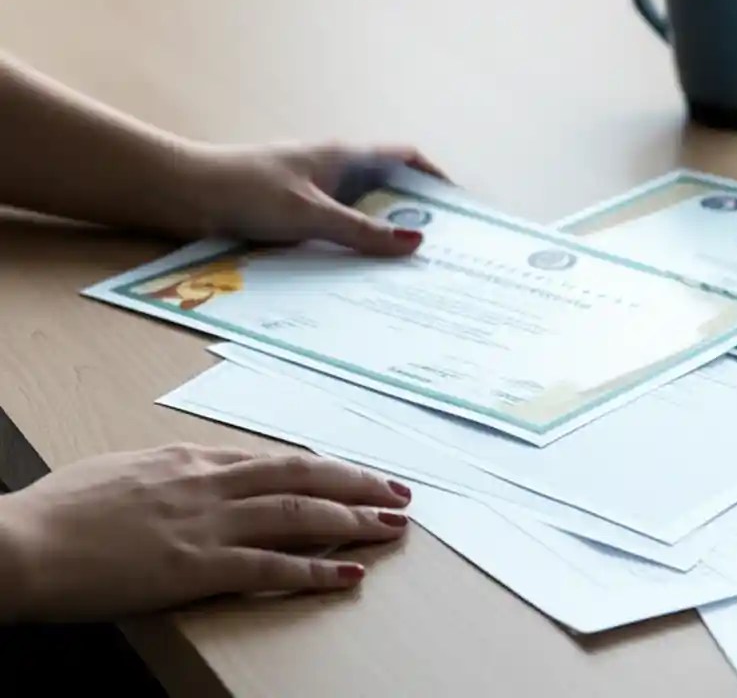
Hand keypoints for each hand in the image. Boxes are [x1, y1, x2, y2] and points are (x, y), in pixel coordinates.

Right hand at [0, 444, 413, 621]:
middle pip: (303, 476)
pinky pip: (271, 567)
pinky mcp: (195, 568)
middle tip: (400, 492)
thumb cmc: (58, 512)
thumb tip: (200, 474)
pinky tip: (348, 575)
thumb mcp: (123, 473)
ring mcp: (205, 524)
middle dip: (358, 482)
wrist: (18, 544)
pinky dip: (315, 570)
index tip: (355, 474)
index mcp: (190, 460)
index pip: (274, 460)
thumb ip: (171, 474)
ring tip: (393, 526)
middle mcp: (208, 484)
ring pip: (300, 514)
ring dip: (354, 519)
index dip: (323, 468)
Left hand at [188, 142, 448, 255]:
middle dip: (415, 217)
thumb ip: (362, 231)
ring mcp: (311, 193)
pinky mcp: (291, 215)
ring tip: (406, 273)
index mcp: (342, 157)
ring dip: (382, 238)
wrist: (181, 194)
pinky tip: (357, 278)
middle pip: (388, 190)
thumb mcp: (310, 214)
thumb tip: (415, 243)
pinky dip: (352, 249)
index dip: (434, 177)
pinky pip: (335, 232)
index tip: (458, 209)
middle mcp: (331, 171)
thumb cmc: (243, 191)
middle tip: (440, 252)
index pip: (404, 157)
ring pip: (361, 215)